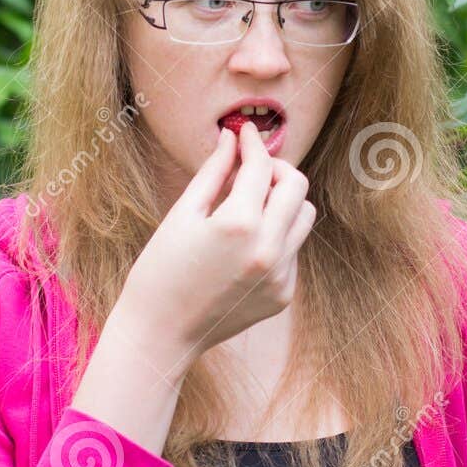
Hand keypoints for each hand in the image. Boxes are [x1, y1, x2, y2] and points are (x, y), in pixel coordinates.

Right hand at [120, 120, 314, 360]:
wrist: (161, 333)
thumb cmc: (161, 270)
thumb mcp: (183, 214)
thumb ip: (214, 172)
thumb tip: (233, 138)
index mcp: (238, 224)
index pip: (260, 166)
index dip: (252, 143)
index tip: (244, 134)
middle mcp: (268, 249)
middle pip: (297, 185)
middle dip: (276, 169)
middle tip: (252, 171)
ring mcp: (280, 275)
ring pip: (305, 216)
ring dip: (283, 202)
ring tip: (251, 207)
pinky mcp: (284, 294)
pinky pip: (293, 250)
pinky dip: (277, 238)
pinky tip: (244, 247)